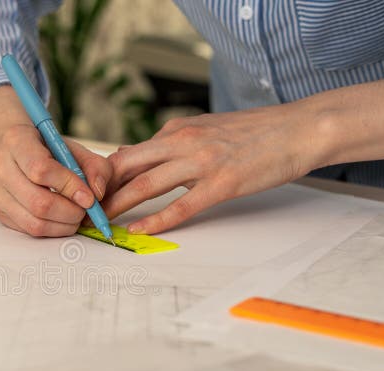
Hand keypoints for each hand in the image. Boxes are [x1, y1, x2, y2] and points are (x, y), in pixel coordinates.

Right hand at [0, 86, 111, 236]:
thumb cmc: (37, 143)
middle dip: (70, 212)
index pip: (41, 170)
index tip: (90, 197)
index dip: (70, 187)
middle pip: (38, 202)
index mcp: (15, 140)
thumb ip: (92, 164)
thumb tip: (98, 192)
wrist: (1, 143)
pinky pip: (28, 230)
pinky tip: (61, 219)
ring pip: (33, 222)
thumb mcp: (67, 144)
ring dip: (63, 225)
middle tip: (86, 210)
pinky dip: (52, 229)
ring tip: (76, 216)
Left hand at [103, 102, 319, 233]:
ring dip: (119, 206)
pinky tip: (139, 230)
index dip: (104, 176)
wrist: (300, 128)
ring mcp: (202, 161)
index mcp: (177, 129)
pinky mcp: (222, 183)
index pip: (129, 153)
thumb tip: (141, 158)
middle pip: (128, 167)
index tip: (87, 193)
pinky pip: (181, 205)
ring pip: (147, 185)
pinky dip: (156, 220)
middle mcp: (183, 141)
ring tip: (101, 223)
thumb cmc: (255, 132)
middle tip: (83, 211)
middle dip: (101, 190)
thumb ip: (173, 144)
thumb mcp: (206, 128)